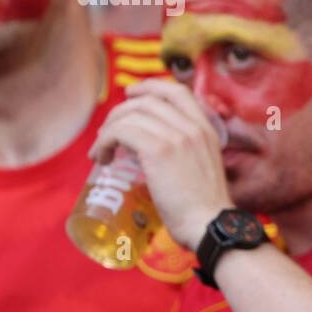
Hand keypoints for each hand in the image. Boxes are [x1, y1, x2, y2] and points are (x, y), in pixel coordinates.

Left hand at [87, 79, 232, 250]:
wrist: (209, 223)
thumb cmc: (204, 208)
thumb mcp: (203, 168)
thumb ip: (187, 153)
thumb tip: (155, 153)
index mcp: (207, 129)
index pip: (177, 91)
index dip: (150, 87)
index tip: (131, 95)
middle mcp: (193, 127)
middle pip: (147, 100)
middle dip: (120, 111)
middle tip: (107, 132)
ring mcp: (176, 136)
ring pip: (130, 115)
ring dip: (108, 130)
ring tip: (102, 151)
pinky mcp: (158, 150)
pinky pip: (121, 132)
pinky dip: (104, 142)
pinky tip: (102, 157)